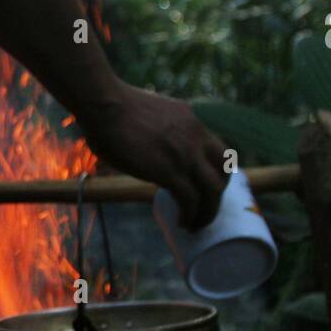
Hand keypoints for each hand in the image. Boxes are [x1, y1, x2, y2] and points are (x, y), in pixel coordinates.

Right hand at [80, 82, 227, 229]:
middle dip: (218, 194)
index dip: (215, 172)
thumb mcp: (149, 116)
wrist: (105, 105)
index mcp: (192, 121)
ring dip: (208, 212)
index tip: (204, 186)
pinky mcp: (170, 172)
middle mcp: (196, 136)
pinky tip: (183, 223)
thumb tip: (146, 144)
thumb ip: (159, 131)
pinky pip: (190, 201)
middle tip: (204, 209)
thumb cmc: (113, 108)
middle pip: (225, 171)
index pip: (218, 149)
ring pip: (213, 191)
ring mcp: (186, 155)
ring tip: (195, 225)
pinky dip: (190, 216)